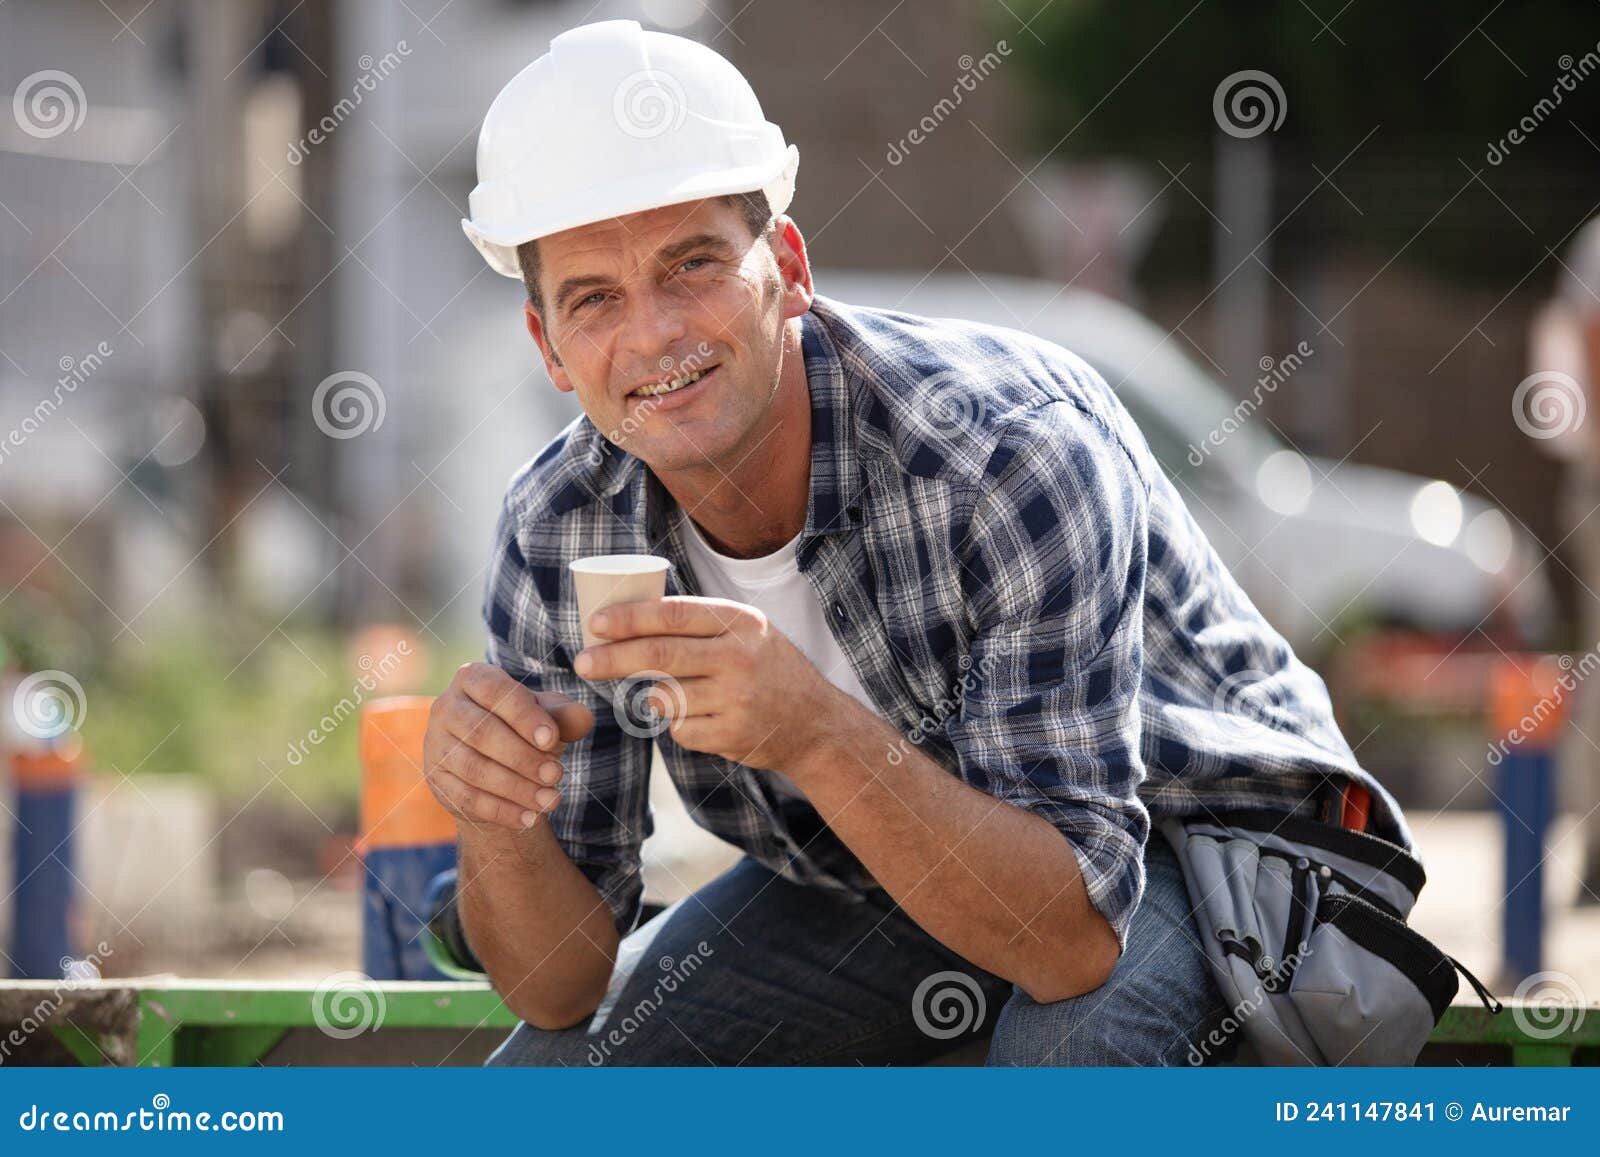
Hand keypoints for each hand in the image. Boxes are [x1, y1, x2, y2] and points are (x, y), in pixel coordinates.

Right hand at [423, 662, 594, 830]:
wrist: (497, 762)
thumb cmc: (524, 727)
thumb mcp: (546, 716)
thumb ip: (564, 715)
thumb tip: (583, 718)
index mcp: (472, 678)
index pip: (495, 691)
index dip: (524, 716)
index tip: (552, 740)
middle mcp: (446, 707)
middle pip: (481, 733)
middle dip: (523, 758)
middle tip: (556, 774)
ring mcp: (435, 744)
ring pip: (474, 769)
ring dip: (516, 788)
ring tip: (550, 799)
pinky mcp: (436, 779)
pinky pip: (467, 798)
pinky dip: (501, 811)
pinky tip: (529, 818)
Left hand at [574, 596, 837, 772]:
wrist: (817, 723)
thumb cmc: (768, 668)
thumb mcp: (747, 631)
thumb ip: (699, 623)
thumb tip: (626, 617)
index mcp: (740, 621)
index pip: (672, 614)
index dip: (629, 618)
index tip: (596, 623)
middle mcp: (740, 656)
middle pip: (659, 654)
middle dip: (612, 659)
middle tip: (582, 663)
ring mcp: (737, 698)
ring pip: (665, 697)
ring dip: (659, 698)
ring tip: (686, 695)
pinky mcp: (731, 734)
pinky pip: (679, 730)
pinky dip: (681, 726)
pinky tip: (709, 719)